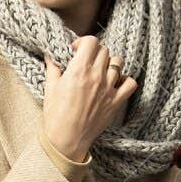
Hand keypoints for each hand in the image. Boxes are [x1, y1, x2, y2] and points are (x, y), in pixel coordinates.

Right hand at [41, 37, 137, 162]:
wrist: (66, 140)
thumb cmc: (56, 115)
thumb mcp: (50, 88)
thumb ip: (53, 69)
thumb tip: (51, 57)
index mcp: (79, 70)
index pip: (91, 41)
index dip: (84, 42)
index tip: (77, 50)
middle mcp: (96, 76)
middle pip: (104, 50)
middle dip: (95, 52)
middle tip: (88, 61)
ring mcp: (108, 89)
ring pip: (118, 63)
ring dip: (110, 63)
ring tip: (101, 71)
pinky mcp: (116, 102)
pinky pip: (131, 83)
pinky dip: (126, 80)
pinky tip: (116, 82)